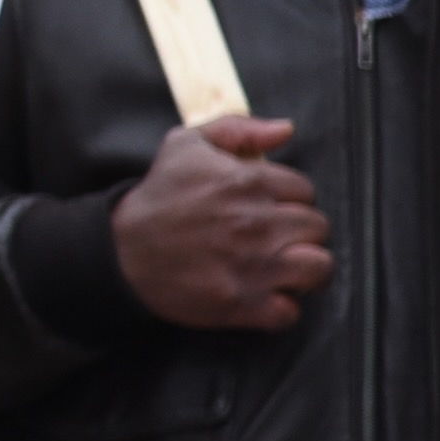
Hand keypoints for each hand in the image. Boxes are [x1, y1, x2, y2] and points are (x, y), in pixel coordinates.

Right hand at [113, 116, 332, 330]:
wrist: (120, 251)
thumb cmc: (158, 197)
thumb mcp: (185, 144)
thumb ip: (238, 129)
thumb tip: (286, 129)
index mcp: (247, 182)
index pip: (305, 191)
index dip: (288, 198)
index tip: (268, 207)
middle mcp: (257, 223)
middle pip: (317, 228)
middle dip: (299, 231)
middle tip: (274, 236)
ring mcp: (254, 266)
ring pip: (319, 268)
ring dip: (305, 269)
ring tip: (282, 267)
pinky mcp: (244, 304)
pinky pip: (291, 311)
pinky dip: (280, 307)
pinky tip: (263, 295)